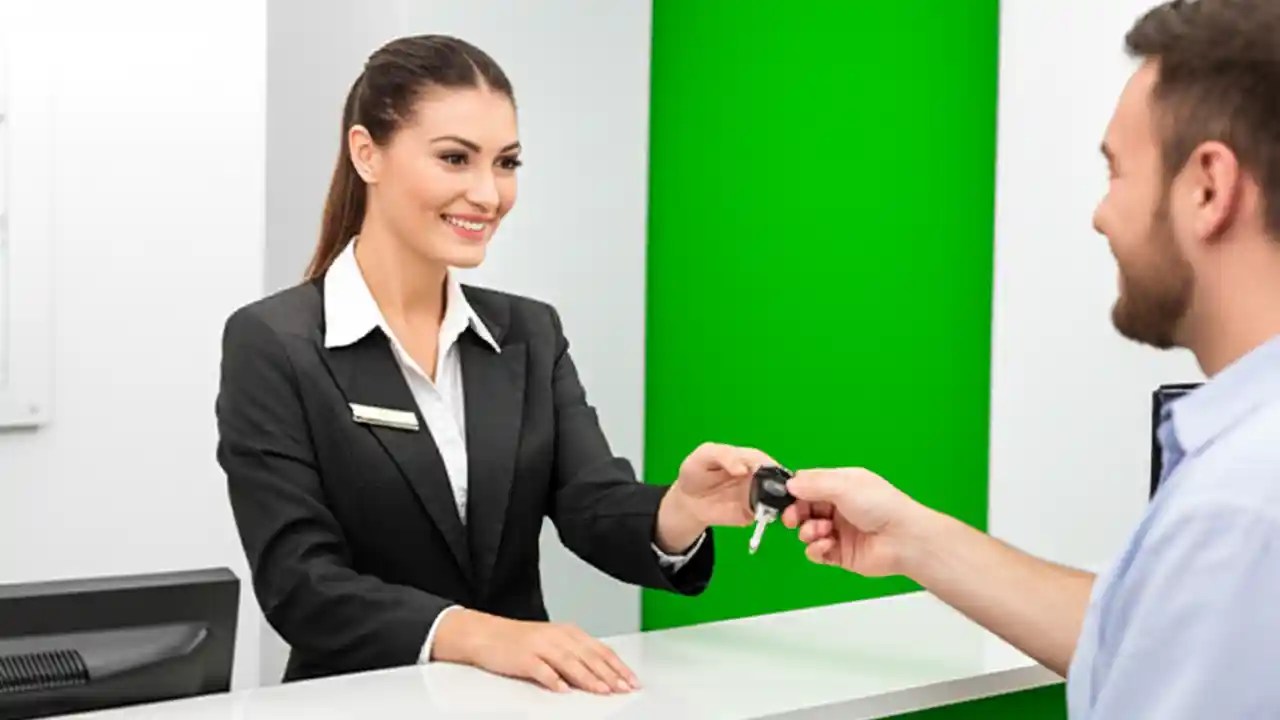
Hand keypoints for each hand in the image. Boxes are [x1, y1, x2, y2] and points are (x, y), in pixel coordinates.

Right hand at [434, 609, 637, 693]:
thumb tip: (603, 675)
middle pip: (589, 657)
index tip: (631, 680)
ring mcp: (540, 646)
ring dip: (588, 678)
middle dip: (610, 674)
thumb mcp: (554, 643)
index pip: (601, 650)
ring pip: (570, 662)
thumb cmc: (521, 641)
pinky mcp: (524, 657)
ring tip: (602, 690)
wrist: (486, 634)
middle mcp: (557, 637)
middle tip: (624, 688)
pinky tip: (563, 690)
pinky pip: (541, 670)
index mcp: (569, 633)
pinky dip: (554, 680)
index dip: (618, 666)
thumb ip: (577, 656)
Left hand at [655, 442, 776, 552]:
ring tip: (775, 505)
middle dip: (781, 485)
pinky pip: (770, 514)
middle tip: (775, 492)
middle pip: (779, 478)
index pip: (765, 460)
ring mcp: (758, 494)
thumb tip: (744, 469)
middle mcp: (758, 475)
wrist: (689, 500)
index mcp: (749, 457)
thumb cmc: (697, 471)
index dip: (767, 466)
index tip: (762, 473)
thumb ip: (724, 456)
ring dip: (782, 501)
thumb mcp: (705, 455)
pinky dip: (773, 515)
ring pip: (779, 496)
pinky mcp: (755, 513)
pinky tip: (768, 516)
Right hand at [780, 467, 930, 576]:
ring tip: (822, 531)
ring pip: (808, 531)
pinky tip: (827, 545)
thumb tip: (789, 484)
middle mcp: (838, 507)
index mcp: (841, 485)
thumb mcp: (844, 485)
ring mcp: (839, 531)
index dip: (795, 492)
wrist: (903, 539)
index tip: (785, 498)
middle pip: (804, 509)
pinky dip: (816, 549)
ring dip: (808, 531)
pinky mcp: (840, 554)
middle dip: (796, 514)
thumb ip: (814, 484)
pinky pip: (817, 552)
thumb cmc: (880, 506)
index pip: (809, 485)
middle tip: (793, 519)